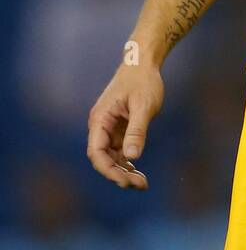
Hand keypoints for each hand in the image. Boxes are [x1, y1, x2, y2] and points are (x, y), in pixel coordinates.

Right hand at [87, 63, 163, 189]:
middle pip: (103, 159)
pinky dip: (127, 163)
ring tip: (142, 183)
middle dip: (118, 175)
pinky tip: (138, 173)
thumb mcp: (143, 105)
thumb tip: (132, 157)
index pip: (97, 152)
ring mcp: (109, 129)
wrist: (143, 64)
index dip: (108, 170)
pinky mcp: (118, 129)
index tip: (125, 181)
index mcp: (100, 119)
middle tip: (140, 185)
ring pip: (111, 158)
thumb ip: (137, 130)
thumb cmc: (143, 81)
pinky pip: (118, 152)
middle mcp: (100, 126)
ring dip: (123, 172)